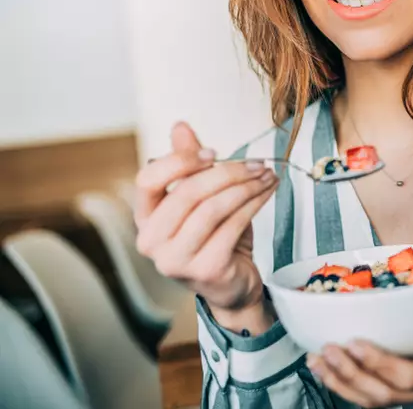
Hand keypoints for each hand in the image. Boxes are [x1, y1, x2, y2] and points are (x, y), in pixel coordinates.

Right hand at [133, 122, 278, 315]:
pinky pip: (232, 226)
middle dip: (227, 172)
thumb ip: (189, 164)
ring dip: (245, 186)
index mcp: (145, 218)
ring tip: (267, 175)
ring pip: (213, 208)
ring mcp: (175, 260)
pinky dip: (254, 204)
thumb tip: (180, 126)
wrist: (232, 286)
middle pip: (187, 192)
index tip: (213, 152)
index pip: (148, 180)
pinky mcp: (205, 269)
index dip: (180, 161)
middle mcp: (152, 241)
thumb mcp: (201, 198)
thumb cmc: (215, 237)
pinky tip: (267, 193)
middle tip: (257, 164)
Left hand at [307, 261, 412, 406]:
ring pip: (374, 399)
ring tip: (316, 358)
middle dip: (352, 375)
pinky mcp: (403, 383)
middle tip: (326, 348)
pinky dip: (345, 381)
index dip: (380, 364)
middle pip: (386, 394)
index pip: (412, 376)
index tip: (355, 342)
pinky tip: (324, 364)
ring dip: (342, 382)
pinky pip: (370, 391)